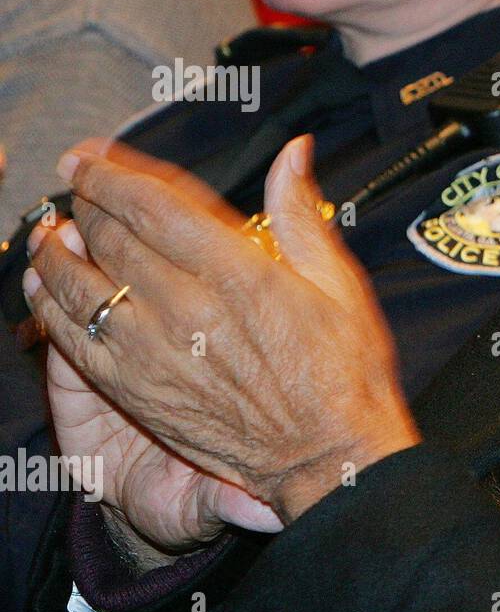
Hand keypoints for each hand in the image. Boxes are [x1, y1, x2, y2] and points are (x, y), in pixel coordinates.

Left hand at [23, 135, 419, 524]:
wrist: (329, 457)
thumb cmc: (343, 373)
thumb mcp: (339, 283)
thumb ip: (300, 215)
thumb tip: (292, 154)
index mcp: (240, 274)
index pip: (152, 206)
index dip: (111, 174)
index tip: (91, 158)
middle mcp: (189, 309)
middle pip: (110, 237)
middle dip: (84, 202)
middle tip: (74, 182)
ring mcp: (156, 353)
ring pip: (80, 285)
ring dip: (56, 251)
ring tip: (51, 231)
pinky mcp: (138, 392)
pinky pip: (73, 340)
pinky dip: (49, 307)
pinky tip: (43, 288)